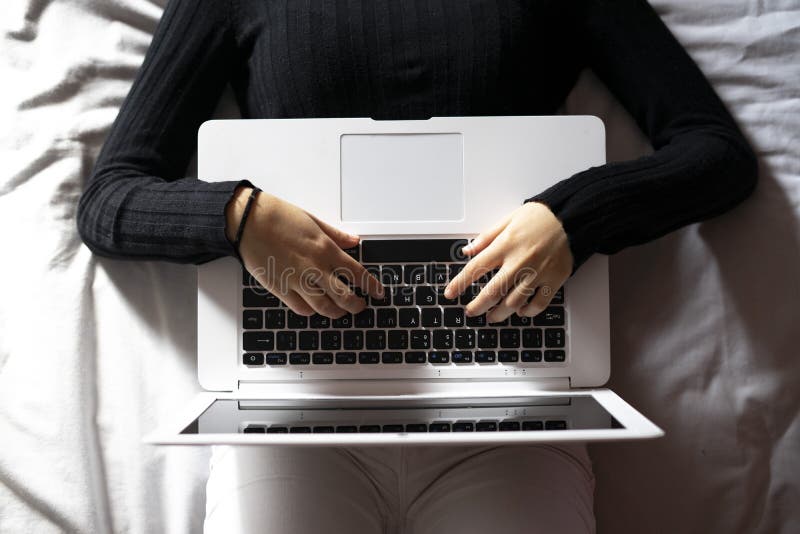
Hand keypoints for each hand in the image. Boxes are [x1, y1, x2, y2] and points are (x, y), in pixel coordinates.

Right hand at [226, 186, 384, 317]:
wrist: (248, 221)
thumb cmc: (278, 216)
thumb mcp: (314, 221)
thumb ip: (336, 235)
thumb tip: (354, 241)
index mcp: (326, 249)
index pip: (358, 274)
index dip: (371, 286)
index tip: (378, 292)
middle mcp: (315, 268)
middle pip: (344, 297)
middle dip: (356, 305)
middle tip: (360, 306)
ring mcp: (297, 280)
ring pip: (325, 307)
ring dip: (336, 312)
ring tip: (340, 311)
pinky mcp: (280, 288)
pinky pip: (301, 308)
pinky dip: (311, 311)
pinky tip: (315, 307)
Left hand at [443, 202, 572, 322]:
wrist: (571, 217)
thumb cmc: (539, 217)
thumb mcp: (507, 220)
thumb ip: (486, 238)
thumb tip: (467, 250)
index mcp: (505, 246)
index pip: (475, 268)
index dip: (459, 283)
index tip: (450, 293)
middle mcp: (520, 261)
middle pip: (492, 292)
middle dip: (477, 306)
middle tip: (470, 312)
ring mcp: (538, 273)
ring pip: (514, 303)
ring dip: (499, 313)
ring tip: (492, 316)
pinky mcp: (554, 279)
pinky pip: (539, 303)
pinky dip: (528, 311)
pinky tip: (521, 311)